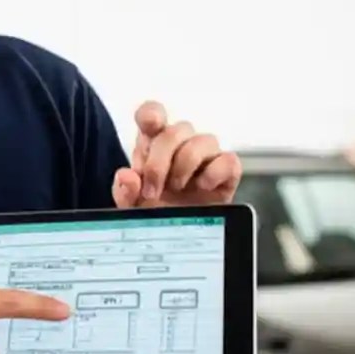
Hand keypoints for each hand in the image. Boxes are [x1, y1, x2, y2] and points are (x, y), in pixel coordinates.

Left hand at [112, 101, 241, 207]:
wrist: (180, 239)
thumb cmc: (157, 214)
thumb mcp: (133, 206)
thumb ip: (125, 191)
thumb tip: (127, 175)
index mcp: (153, 144)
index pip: (153, 114)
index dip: (151, 114)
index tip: (150, 125)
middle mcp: (181, 145)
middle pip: (175, 131)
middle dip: (159, 161)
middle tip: (152, 189)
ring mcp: (206, 156)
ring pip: (203, 140)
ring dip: (185, 165)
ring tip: (177, 189)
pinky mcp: (227, 173)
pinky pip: (229, 160)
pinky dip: (214, 173)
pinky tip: (202, 188)